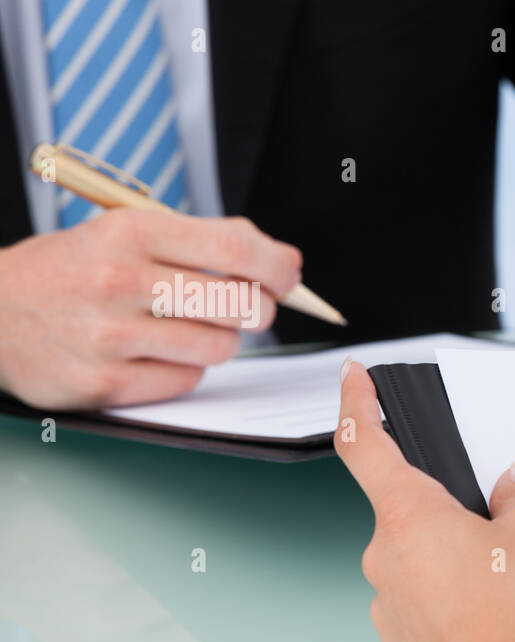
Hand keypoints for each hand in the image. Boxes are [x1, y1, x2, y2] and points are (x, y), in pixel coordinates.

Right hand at [0, 208, 301, 409]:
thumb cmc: (72, 270)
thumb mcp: (123, 232)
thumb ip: (198, 243)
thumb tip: (280, 265)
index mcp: (130, 232)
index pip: (235, 247)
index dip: (278, 265)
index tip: (289, 275)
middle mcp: (120, 281)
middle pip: (240, 304)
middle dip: (258, 308)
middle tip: (245, 307)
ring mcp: (110, 336)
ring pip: (220, 348)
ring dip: (219, 340)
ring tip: (188, 328)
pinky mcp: (104, 384)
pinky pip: (186, 380)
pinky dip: (184, 369)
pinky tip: (156, 354)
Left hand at [336, 360, 514, 641]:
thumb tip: (511, 487)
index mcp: (409, 517)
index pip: (366, 445)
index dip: (357, 405)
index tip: (353, 380)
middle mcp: (384, 560)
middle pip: (408, 516)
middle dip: (449, 518)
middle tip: (498, 533)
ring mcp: (386, 609)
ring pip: (417, 568)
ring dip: (452, 569)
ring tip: (504, 590)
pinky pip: (422, 612)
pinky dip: (451, 610)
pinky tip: (491, 623)